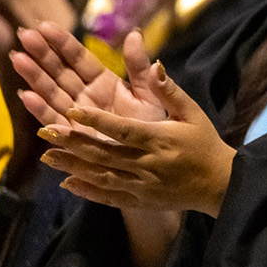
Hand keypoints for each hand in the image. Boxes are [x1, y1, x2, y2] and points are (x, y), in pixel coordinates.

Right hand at [11, 26, 166, 132]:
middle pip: (60, 72)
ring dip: (34, 76)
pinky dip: (40, 109)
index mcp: (104, 82)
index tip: (45, 26)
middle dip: (42, 54)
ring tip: (18, 57)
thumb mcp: (150, 92)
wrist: (156, 159)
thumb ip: (139, 66)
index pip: (80, 59)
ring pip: (51, 92)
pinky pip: (54, 122)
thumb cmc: (155, 124)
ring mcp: (76, 116)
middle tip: (24, 35)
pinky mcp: (73, 137)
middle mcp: (86, 97)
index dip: (63, 43)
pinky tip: (26, 95)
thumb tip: (134, 34)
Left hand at [37, 58, 233, 216]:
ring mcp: (142, 185)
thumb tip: (155, 66)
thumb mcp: (193, 113)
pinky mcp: (140, 200)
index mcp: (160, 139)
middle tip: (47, 131)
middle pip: (104, 152)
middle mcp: (147, 163)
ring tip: (46, 156)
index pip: (122, 129)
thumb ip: (170, 91)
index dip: (96, 120)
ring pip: (101, 175)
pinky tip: (66, 183)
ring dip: (72, 166)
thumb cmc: (205, 142)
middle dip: (73, 142)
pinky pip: (109, 197)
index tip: (71, 109)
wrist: (220, 183)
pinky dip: (87, 191)